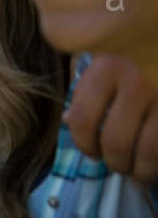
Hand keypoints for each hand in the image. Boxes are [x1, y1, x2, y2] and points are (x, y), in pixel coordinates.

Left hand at [65, 54, 157, 186]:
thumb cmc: (137, 43)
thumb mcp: (109, 53)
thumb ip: (89, 85)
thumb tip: (68, 121)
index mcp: (107, 67)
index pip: (84, 119)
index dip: (84, 144)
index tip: (92, 153)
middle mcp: (137, 81)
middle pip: (116, 141)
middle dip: (115, 163)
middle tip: (117, 167)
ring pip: (149, 150)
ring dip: (141, 170)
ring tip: (139, 175)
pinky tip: (157, 163)